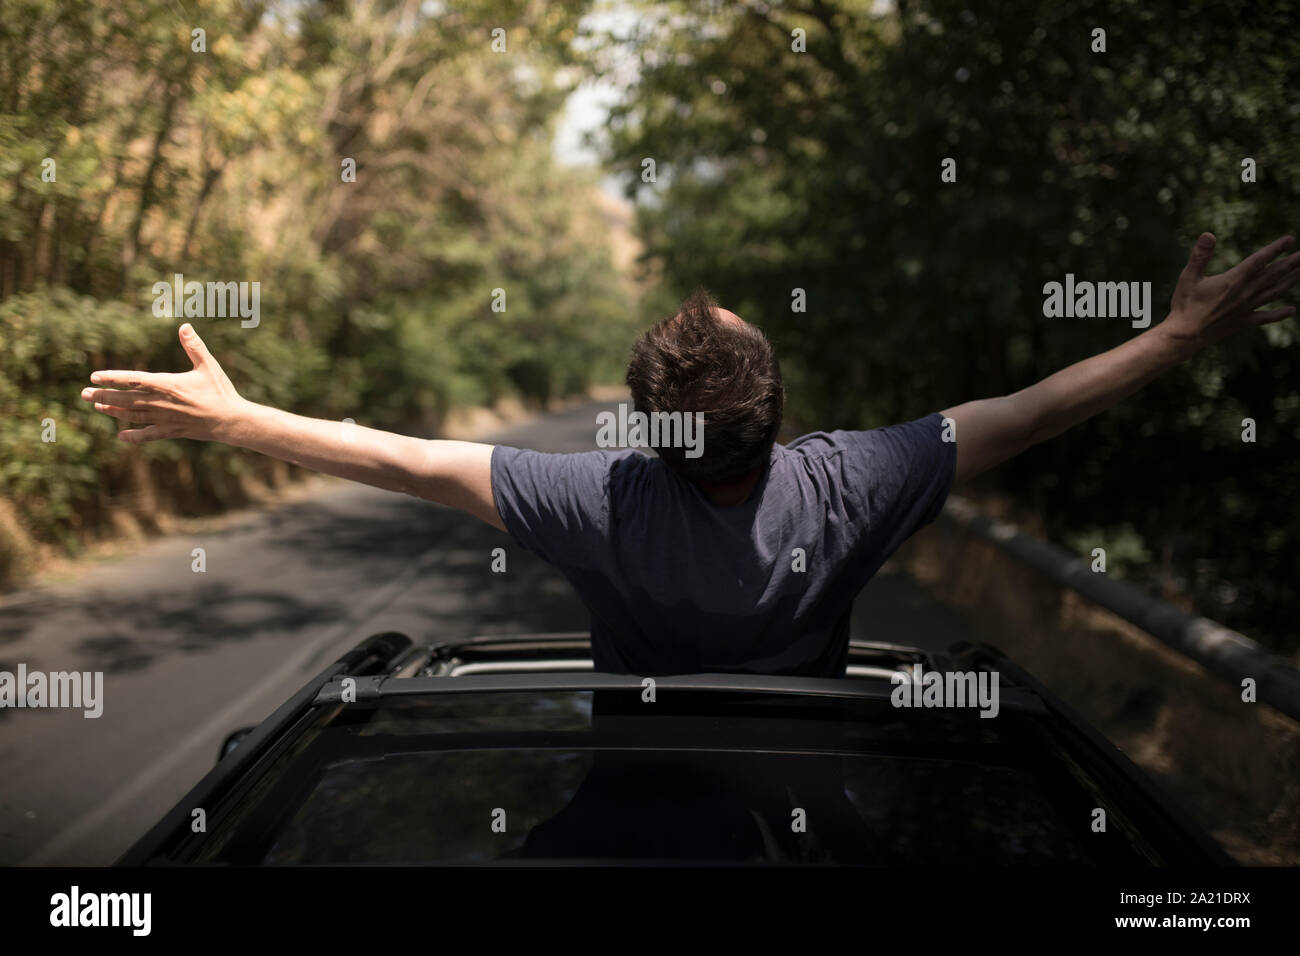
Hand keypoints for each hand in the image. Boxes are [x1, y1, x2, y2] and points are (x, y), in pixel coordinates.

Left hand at [81, 324, 248, 442]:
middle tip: (84, 394)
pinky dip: (133, 436)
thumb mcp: (208, 365)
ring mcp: (165, 419)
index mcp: (167, 385)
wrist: (231, 420)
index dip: (113, 378)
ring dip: (113, 411)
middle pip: (126, 399)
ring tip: (97, 406)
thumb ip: (194, 346)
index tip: (95, 376)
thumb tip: (184, 326)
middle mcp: (161, 403)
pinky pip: (148, 435)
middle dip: (103, 396)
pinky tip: (121, 435)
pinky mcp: (171, 431)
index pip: (133, 380)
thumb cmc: (220, 391)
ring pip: (132, 415)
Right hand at [1161, 232, 1298, 348]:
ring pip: (1274, 292)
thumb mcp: (1188, 276)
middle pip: (1273, 275)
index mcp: (1233, 280)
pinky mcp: (1243, 321)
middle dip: (1291, 263)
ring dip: (1291, 281)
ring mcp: (1246, 308)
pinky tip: (1292, 310)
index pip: (1259, 260)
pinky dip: (1280, 314)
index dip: (1275, 249)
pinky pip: (1266, 317)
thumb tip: (1208, 234)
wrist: (1185, 335)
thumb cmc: (1184, 304)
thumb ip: (1200, 255)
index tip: (1290, 239)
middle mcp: (1245, 293)